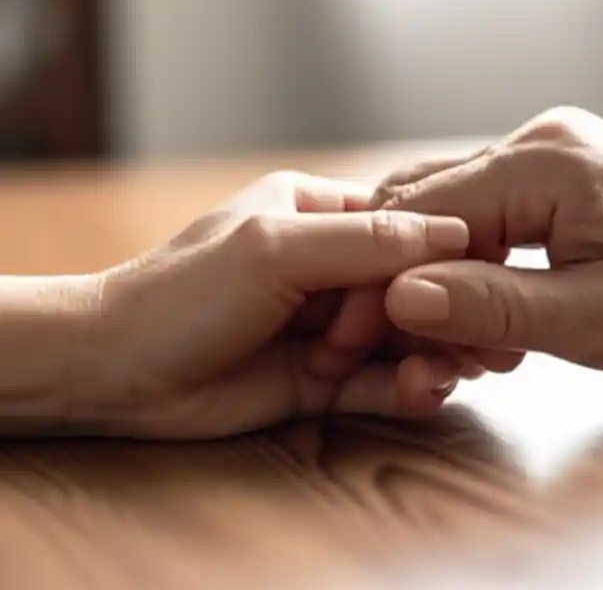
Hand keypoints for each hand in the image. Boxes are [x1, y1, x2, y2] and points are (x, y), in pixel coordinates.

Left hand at [73, 171, 477, 439]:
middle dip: (449, 313)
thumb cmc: (181, 295)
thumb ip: (365, 242)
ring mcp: (324, 325)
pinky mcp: (317, 381)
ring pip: (403, 338)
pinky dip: (407, 389)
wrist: (112, 373)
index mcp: (316, 211)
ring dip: (434, 354)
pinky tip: (424, 392)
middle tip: (489, 344)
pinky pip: (378, 383)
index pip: (405, 225)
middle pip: (413, 285)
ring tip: (452, 372)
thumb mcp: (277, 250)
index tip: (490, 280)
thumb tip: (457, 233)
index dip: (450, 254)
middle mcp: (327, 265)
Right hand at [373, 107, 602, 378]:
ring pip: (452, 212)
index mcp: (547, 162)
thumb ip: (497, 304)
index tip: (349, 342)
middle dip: (394, 278)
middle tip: (382, 351)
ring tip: (444, 347)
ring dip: (433, 277)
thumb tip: (399, 295)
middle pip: (423, 204)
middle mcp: (542, 141)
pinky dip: (472, 267)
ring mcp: (556, 155)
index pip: (418, 213)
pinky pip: (491, 217)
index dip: (375, 280)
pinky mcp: (568, 180)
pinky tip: (484, 318)